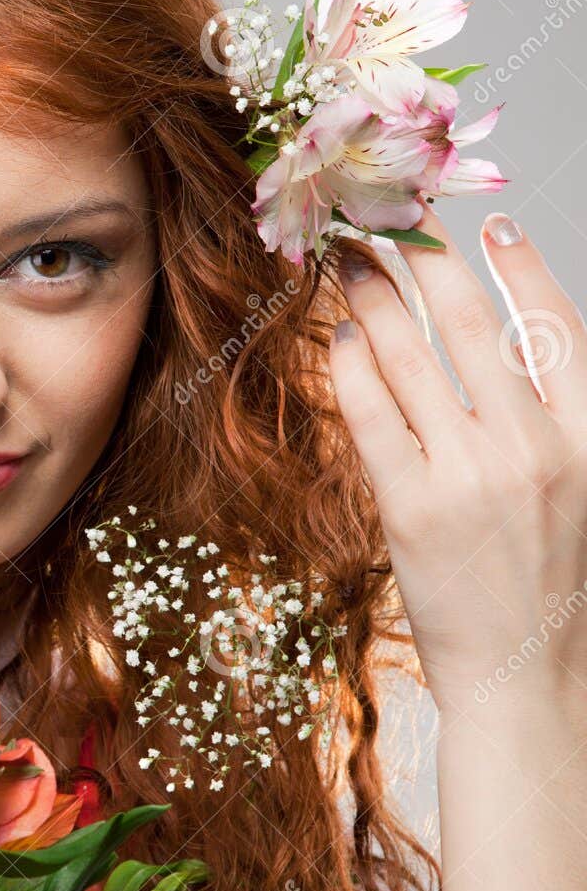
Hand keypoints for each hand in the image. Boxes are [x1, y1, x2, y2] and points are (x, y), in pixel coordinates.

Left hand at [329, 203, 586, 890]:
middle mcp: (536, 443)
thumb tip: (496, 352)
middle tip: (383, 212)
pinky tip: (328, 336)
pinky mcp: (413, 506)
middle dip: (423, 257)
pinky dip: (345, 365)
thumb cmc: (545, 585)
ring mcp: (472, 473)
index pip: (557, 327)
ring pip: (411, 356)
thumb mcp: (572, 492)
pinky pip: (369, 413)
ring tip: (343, 260)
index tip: (485, 220)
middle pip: (472, 322)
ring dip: (371, 298)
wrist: (526, 678)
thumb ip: (544, 421)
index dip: (520, 267)